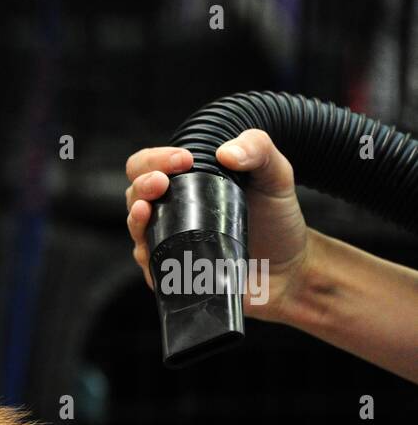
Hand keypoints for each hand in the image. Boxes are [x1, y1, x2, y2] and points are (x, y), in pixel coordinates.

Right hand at [125, 129, 310, 322]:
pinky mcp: (173, 275)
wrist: (290, 269)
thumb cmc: (277, 221)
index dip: (155, 159)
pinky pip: (151, 269)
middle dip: (142, 185)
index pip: (149, 164)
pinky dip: (148, 258)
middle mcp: (170, 213)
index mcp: (185, 184)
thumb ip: (259, 149)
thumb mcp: (276, 175)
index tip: (182, 161)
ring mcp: (169, 244)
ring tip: (145, 211)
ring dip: (135, 219)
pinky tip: (152, 251)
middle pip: (134, 194)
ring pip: (137, 231)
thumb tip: (226, 153)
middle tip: (160, 183)